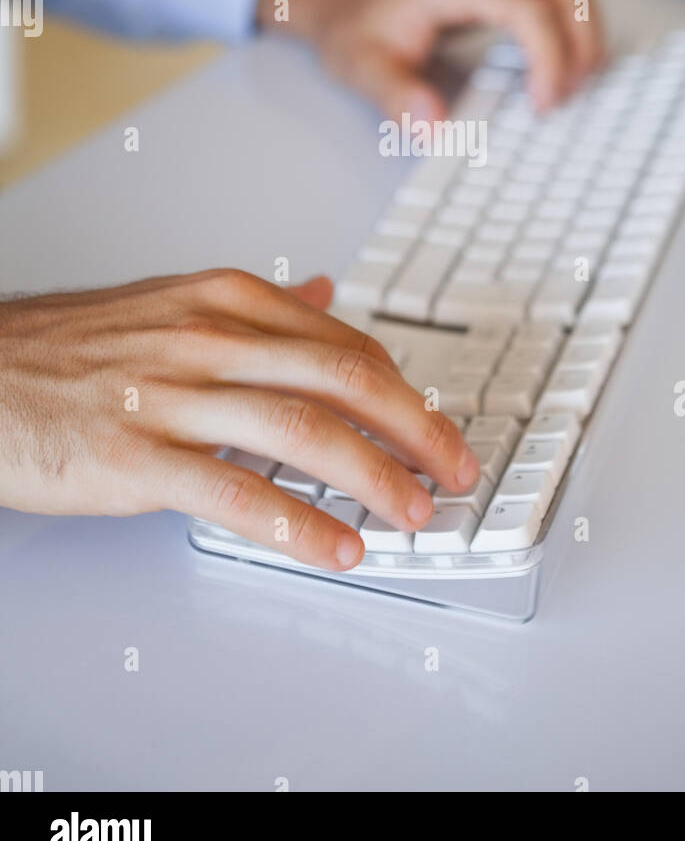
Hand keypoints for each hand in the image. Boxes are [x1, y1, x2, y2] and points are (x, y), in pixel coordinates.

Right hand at [0, 270, 477, 569]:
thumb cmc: (74, 348)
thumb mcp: (174, 304)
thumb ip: (257, 306)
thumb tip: (324, 293)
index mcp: (225, 298)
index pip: (342, 342)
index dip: (402, 391)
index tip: (436, 427)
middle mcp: (209, 337)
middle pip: (341, 379)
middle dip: (413, 428)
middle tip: (454, 470)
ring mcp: (172, 395)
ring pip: (302, 432)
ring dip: (373, 477)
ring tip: (413, 514)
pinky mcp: (136, 456)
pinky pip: (237, 493)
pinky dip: (300, 524)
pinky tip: (338, 547)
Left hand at [257, 0, 603, 118]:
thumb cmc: (348, 21)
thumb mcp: (360, 66)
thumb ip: (396, 97)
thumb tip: (434, 128)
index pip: (531, 8)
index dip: (550, 58)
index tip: (542, 104)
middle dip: (581, 44)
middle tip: (566, 97)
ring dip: (584, 31)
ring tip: (571, 84)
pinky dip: (570, 26)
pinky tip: (558, 65)